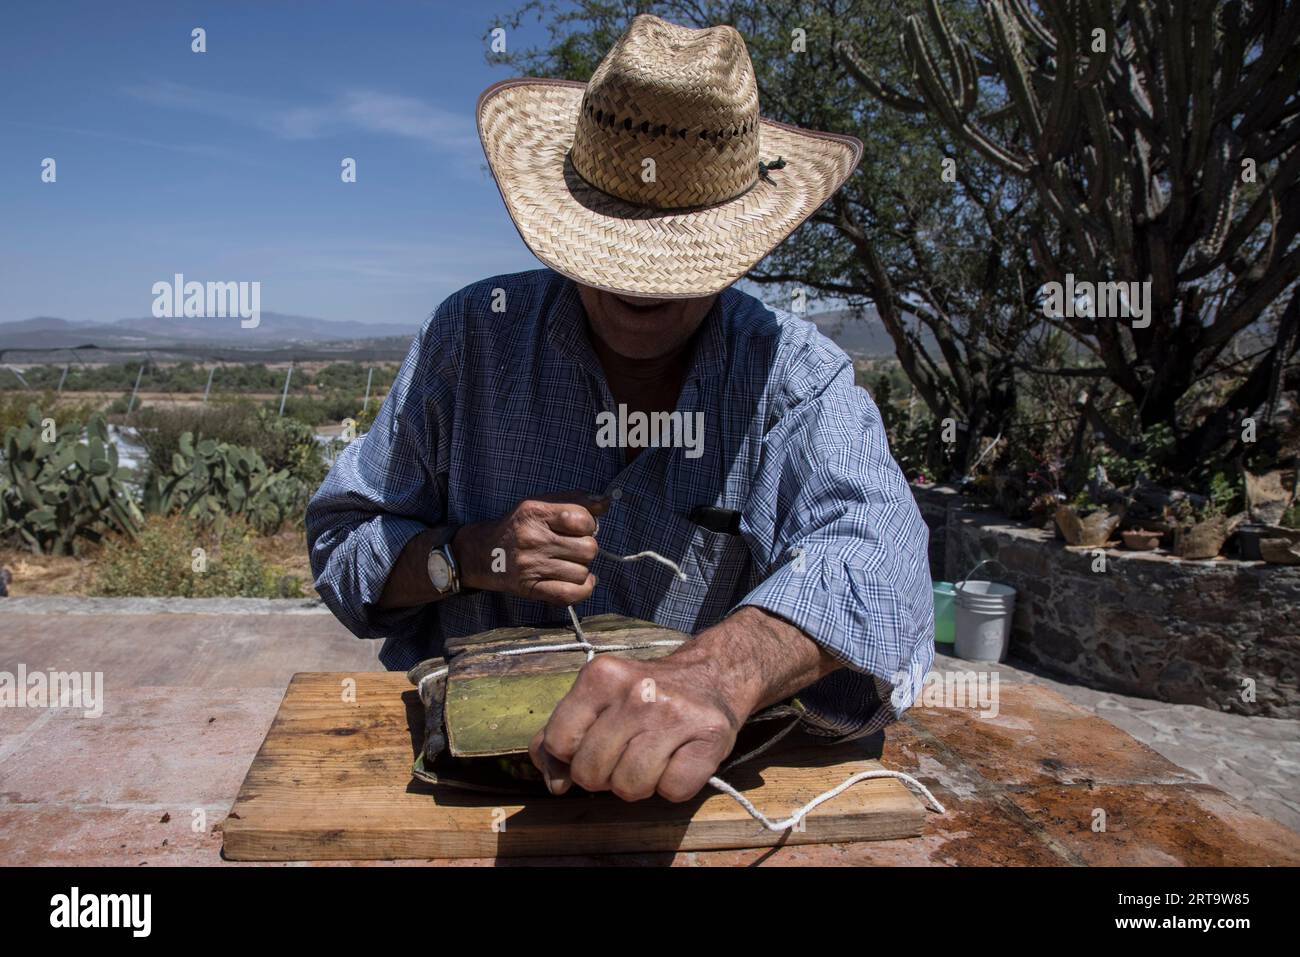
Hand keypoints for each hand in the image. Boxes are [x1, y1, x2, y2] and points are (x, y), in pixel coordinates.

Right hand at [454, 491, 608, 603]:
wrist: (483, 553)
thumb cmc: (518, 526)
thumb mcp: (540, 504)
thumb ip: (574, 500)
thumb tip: (606, 502)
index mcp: (536, 512)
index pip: (583, 518)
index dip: (589, 524)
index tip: (579, 527)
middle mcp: (533, 538)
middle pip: (588, 548)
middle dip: (587, 548)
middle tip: (574, 547)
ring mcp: (531, 565)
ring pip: (583, 572)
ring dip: (582, 568)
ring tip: (569, 563)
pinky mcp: (531, 588)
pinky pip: (571, 593)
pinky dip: (584, 589)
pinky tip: (580, 580)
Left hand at [528, 652, 745, 802]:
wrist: (711, 677)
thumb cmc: (645, 696)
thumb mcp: (597, 699)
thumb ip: (563, 734)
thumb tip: (554, 783)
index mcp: (602, 675)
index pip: (559, 741)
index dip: (571, 756)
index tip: (592, 744)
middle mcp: (638, 692)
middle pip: (590, 772)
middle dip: (604, 775)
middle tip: (625, 752)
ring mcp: (676, 714)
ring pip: (630, 787)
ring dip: (639, 783)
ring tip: (653, 755)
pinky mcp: (710, 736)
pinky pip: (673, 791)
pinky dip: (673, 786)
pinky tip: (679, 758)